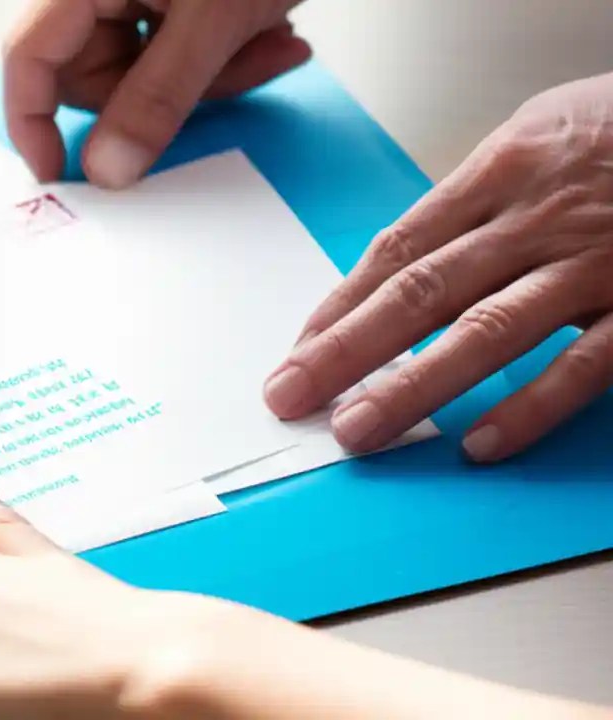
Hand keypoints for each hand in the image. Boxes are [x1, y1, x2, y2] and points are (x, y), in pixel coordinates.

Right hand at [3, 0, 308, 187]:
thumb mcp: (214, 18)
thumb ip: (158, 98)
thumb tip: (109, 166)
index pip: (29, 56)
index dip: (32, 122)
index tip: (60, 175)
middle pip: (93, 72)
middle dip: (160, 97)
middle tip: (222, 83)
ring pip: (144, 71)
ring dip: (211, 77)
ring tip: (269, 42)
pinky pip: (178, 52)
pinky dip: (225, 56)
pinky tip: (272, 33)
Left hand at [265, 73, 612, 462]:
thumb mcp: (541, 136)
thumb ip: (478, 198)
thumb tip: (408, 259)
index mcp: (501, 172)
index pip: (399, 248)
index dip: (341, 304)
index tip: (298, 351)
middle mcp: (536, 219)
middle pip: (421, 291)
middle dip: (346, 350)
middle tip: (291, 397)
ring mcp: (592, 265)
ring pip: (488, 331)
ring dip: (415, 385)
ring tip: (358, 429)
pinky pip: (584, 365)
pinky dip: (531, 408)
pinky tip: (480, 444)